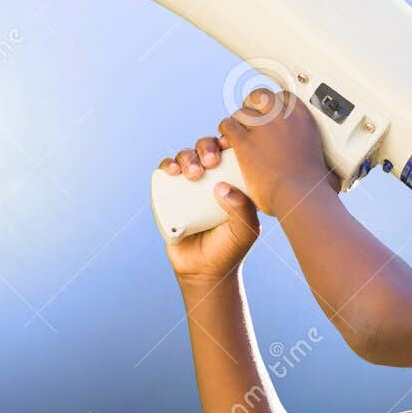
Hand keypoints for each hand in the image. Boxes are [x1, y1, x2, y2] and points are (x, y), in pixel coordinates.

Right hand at [160, 135, 259, 283]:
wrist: (203, 270)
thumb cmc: (229, 249)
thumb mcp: (245, 230)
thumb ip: (243, 209)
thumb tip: (221, 186)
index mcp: (231, 180)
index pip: (228, 152)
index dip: (226, 141)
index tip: (226, 146)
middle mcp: (209, 178)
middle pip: (204, 149)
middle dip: (205, 147)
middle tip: (210, 162)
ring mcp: (187, 186)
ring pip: (184, 157)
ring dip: (186, 156)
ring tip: (191, 172)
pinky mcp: (168, 195)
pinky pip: (165, 174)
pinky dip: (167, 166)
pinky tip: (172, 171)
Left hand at [218, 89, 335, 217]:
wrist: (301, 196)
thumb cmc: (315, 188)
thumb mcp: (326, 168)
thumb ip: (325, 166)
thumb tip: (334, 178)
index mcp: (303, 120)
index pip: (284, 96)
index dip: (273, 104)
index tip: (270, 113)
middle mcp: (282, 119)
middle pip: (260, 96)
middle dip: (252, 105)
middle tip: (250, 119)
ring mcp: (263, 128)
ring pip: (242, 110)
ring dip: (238, 120)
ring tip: (237, 131)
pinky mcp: (245, 142)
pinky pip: (228, 125)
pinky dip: (226, 131)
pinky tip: (227, 140)